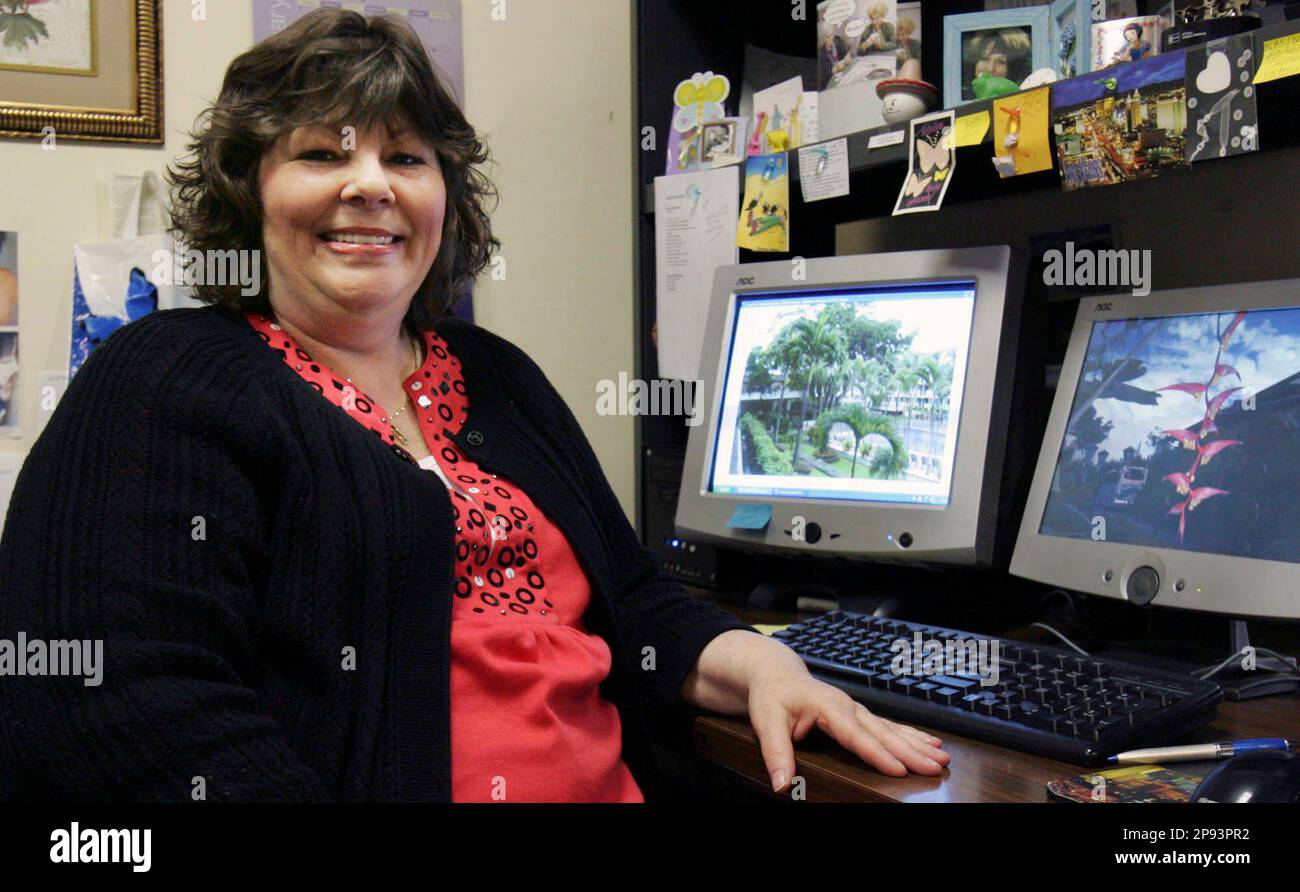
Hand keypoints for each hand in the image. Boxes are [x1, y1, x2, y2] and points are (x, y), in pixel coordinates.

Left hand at [747, 655, 949, 792]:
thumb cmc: (772, 695)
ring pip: (892, 728)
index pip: (856, 735)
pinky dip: (911, 735)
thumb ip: (776, 753)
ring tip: (942, 757)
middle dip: (911, 751)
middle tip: (935, 767)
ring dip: (918, 743)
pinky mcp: (858, 713)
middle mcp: (848, 707)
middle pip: (883, 732)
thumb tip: (782, 783)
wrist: (776, 672)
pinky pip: (889, 725)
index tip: (898, 769)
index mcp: (829, 707)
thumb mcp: (765, 722)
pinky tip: (928, 743)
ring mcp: (856, 709)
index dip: (877, 753)